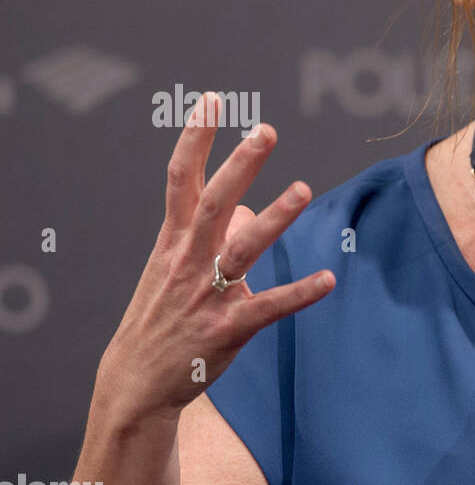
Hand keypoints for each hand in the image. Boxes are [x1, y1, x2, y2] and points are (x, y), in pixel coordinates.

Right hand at [98, 92, 335, 418]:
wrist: (135, 384)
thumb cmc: (162, 319)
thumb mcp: (175, 270)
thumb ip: (210, 235)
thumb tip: (250, 208)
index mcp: (172, 242)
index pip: (180, 180)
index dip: (195, 139)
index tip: (212, 100)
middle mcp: (187, 262)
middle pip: (214, 203)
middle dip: (239, 165)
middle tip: (265, 129)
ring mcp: (206, 295)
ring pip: (242, 249)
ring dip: (274, 219)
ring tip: (303, 189)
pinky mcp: (227, 330)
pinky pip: (268, 307)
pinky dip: (298, 293)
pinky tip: (328, 279)